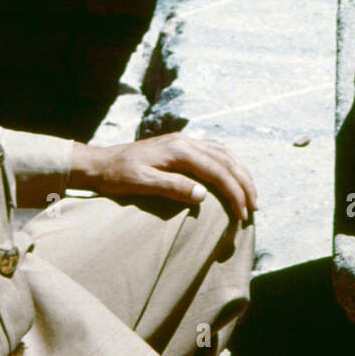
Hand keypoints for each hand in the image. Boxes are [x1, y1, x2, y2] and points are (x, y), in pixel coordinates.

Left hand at [69, 134, 257, 220]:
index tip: (242, 215)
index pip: (217, 171)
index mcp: (179, 150)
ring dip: (240, 173)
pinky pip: (215, 151)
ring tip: (250, 194)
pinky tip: (233, 175)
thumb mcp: (141, 183)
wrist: (99, 162)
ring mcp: (185, 141)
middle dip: (244, 184)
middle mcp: (186, 141)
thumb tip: (203, 195)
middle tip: (254, 207)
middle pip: (226, 160)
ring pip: (224, 154)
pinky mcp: (182, 145)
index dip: (233, 193)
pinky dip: (229, 164)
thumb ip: (172, 187)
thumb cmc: (117, 176)